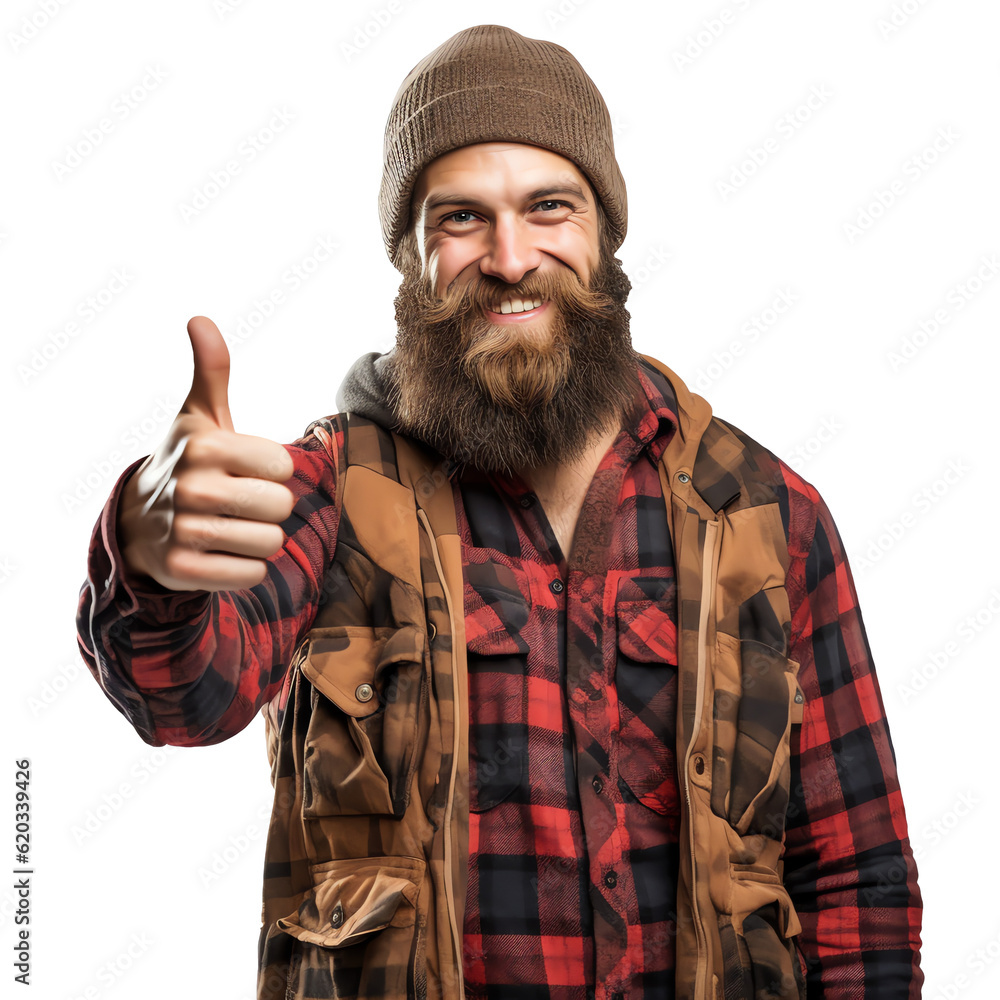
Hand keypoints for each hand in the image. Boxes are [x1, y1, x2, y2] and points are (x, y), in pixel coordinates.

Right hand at [117, 316, 295, 590]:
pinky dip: (245, 570)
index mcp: (205, 445)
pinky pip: (249, 576)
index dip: (273, 471)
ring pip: (270, 544)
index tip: (246, 470)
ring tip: (233, 527)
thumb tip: (200, 318)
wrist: (136, 520)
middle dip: (270, 508)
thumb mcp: (198, 415)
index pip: (283, 467)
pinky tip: (222, 554)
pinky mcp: (181, 569)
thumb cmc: (187, 462)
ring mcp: (183, 530)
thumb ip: (211, 369)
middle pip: (281, 507)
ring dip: (260, 539)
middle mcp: (192, 487)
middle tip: (242, 502)